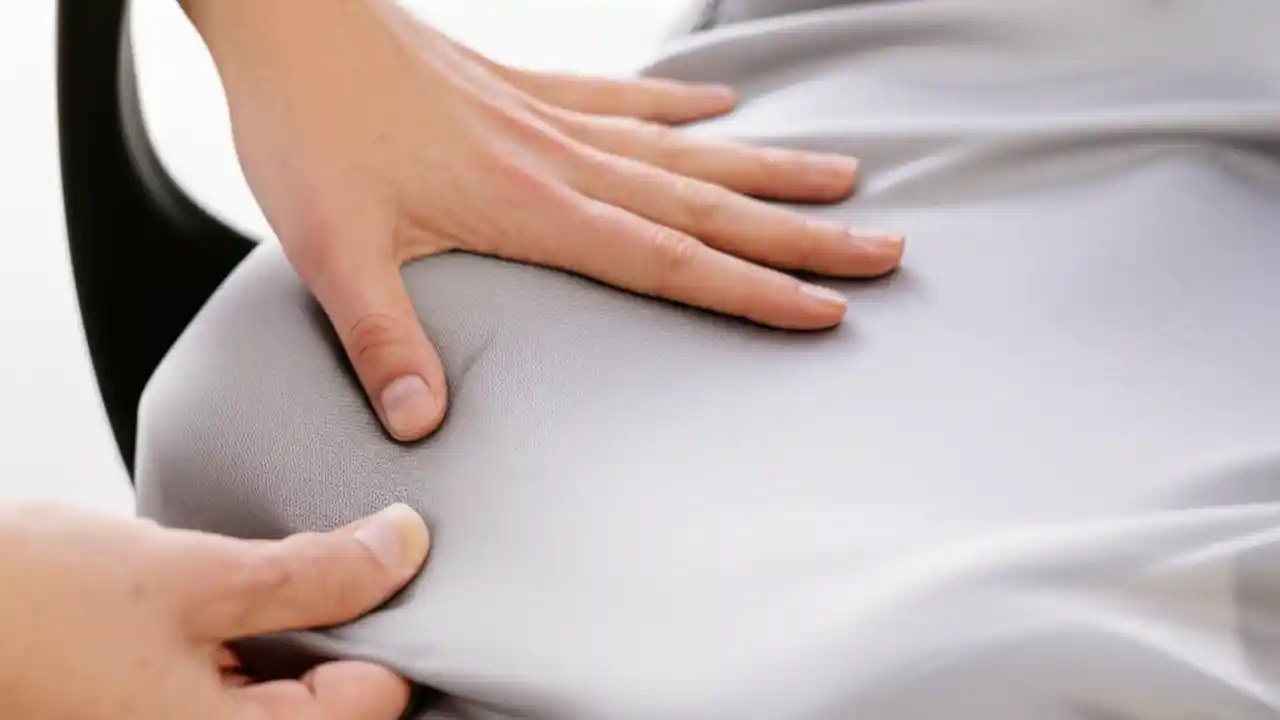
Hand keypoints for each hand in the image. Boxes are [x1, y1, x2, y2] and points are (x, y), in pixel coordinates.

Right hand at [0, 502, 429, 719]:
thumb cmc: (32, 605)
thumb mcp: (192, 577)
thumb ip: (312, 574)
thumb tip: (404, 547)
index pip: (373, 701)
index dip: (385, 623)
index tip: (383, 561)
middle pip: (329, 705)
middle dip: (328, 630)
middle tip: (309, 564)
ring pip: (278, 697)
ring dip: (279, 638)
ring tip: (239, 587)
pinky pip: (227, 696)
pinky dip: (236, 650)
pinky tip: (208, 610)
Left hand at [184, 0, 904, 440]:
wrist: (285, 15)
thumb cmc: (305, 127)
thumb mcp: (330, 245)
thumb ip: (382, 338)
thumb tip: (422, 424)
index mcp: (532, 206)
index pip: (669, 260)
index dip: (752, 291)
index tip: (828, 311)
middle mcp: (561, 159)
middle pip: (706, 207)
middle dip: (800, 236)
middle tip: (885, 248)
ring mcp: (549, 118)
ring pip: (684, 151)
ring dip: (766, 171)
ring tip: (840, 178)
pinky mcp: (524, 89)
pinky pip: (622, 98)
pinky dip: (677, 105)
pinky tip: (720, 104)